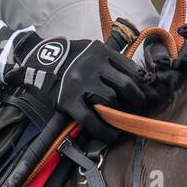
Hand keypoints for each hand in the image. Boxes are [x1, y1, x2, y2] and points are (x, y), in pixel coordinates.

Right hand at [0, 30, 146, 144]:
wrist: (41, 60)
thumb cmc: (72, 57)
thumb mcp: (92, 50)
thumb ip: (112, 61)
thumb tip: (141, 78)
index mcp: (101, 52)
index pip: (130, 69)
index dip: (141, 84)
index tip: (145, 93)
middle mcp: (92, 66)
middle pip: (125, 85)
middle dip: (137, 100)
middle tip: (139, 109)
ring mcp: (80, 83)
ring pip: (110, 101)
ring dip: (120, 114)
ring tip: (123, 121)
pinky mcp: (68, 100)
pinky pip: (90, 119)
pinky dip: (104, 131)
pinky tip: (111, 136)